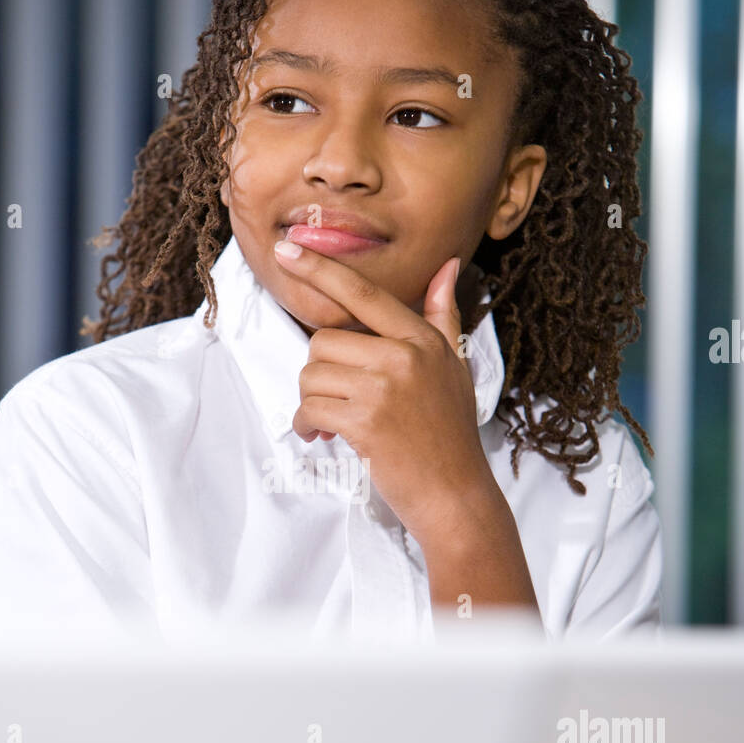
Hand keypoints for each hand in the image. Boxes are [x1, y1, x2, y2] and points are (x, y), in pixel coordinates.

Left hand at [273, 234, 497, 550]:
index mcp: (421, 339)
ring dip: (310, 401)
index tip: (288, 248)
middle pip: (324, 340)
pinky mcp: (366, 423)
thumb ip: (442, 316)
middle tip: (336, 398)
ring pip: (312, 375)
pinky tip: (321, 435)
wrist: (455, 494)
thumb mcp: (454, 367)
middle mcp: (404, 357)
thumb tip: (449, 266)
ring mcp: (385, 389)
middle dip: (319, 372)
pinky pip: (310, 408)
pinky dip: (306, 425)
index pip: (363, 293)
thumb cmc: (450, 432)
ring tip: (332, 421)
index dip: (321, 269)